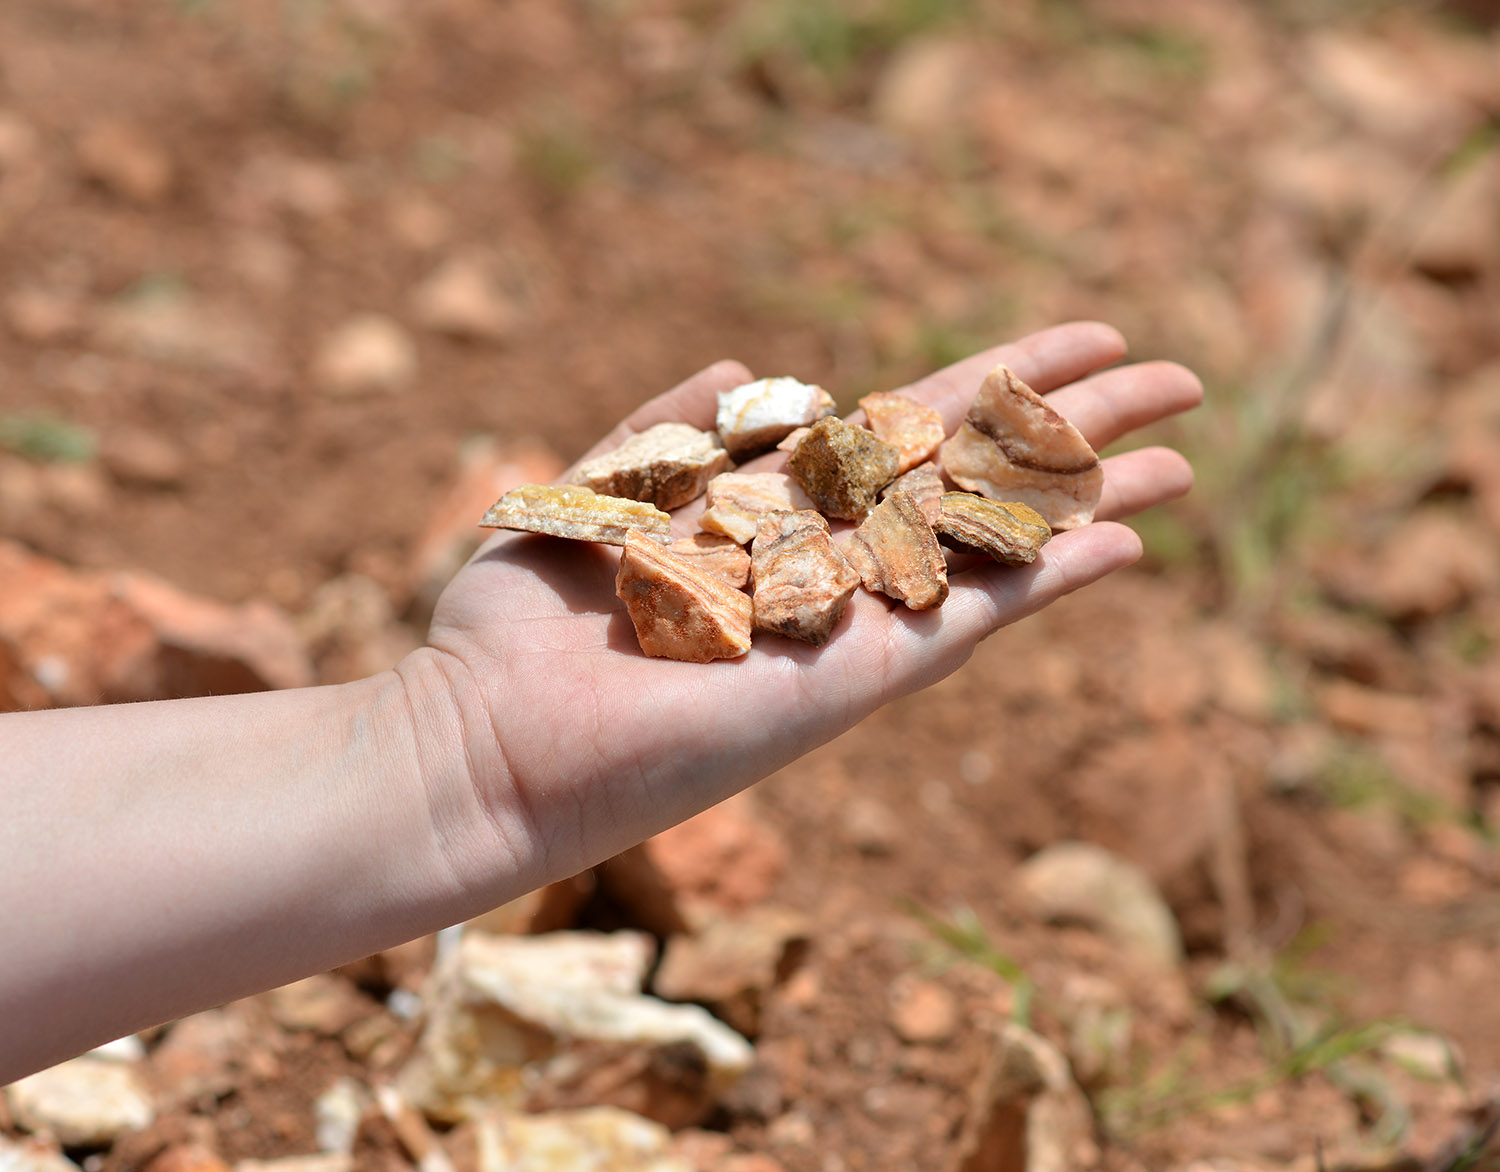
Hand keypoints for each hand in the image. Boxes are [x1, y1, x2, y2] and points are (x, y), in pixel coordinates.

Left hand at [416, 322, 1199, 904]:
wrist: (488, 740)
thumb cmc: (521, 625)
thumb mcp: (600, 487)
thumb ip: (675, 425)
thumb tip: (755, 367)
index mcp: (780, 511)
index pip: (915, 428)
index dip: (1000, 379)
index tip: (1082, 337)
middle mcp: (835, 564)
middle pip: (981, 475)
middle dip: (1076, 424)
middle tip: (1178, 379)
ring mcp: (855, 622)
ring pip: (1000, 543)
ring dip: (1093, 495)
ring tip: (1185, 451)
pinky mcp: (857, 680)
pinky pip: (972, 619)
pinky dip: (1050, 579)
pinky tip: (1128, 540)